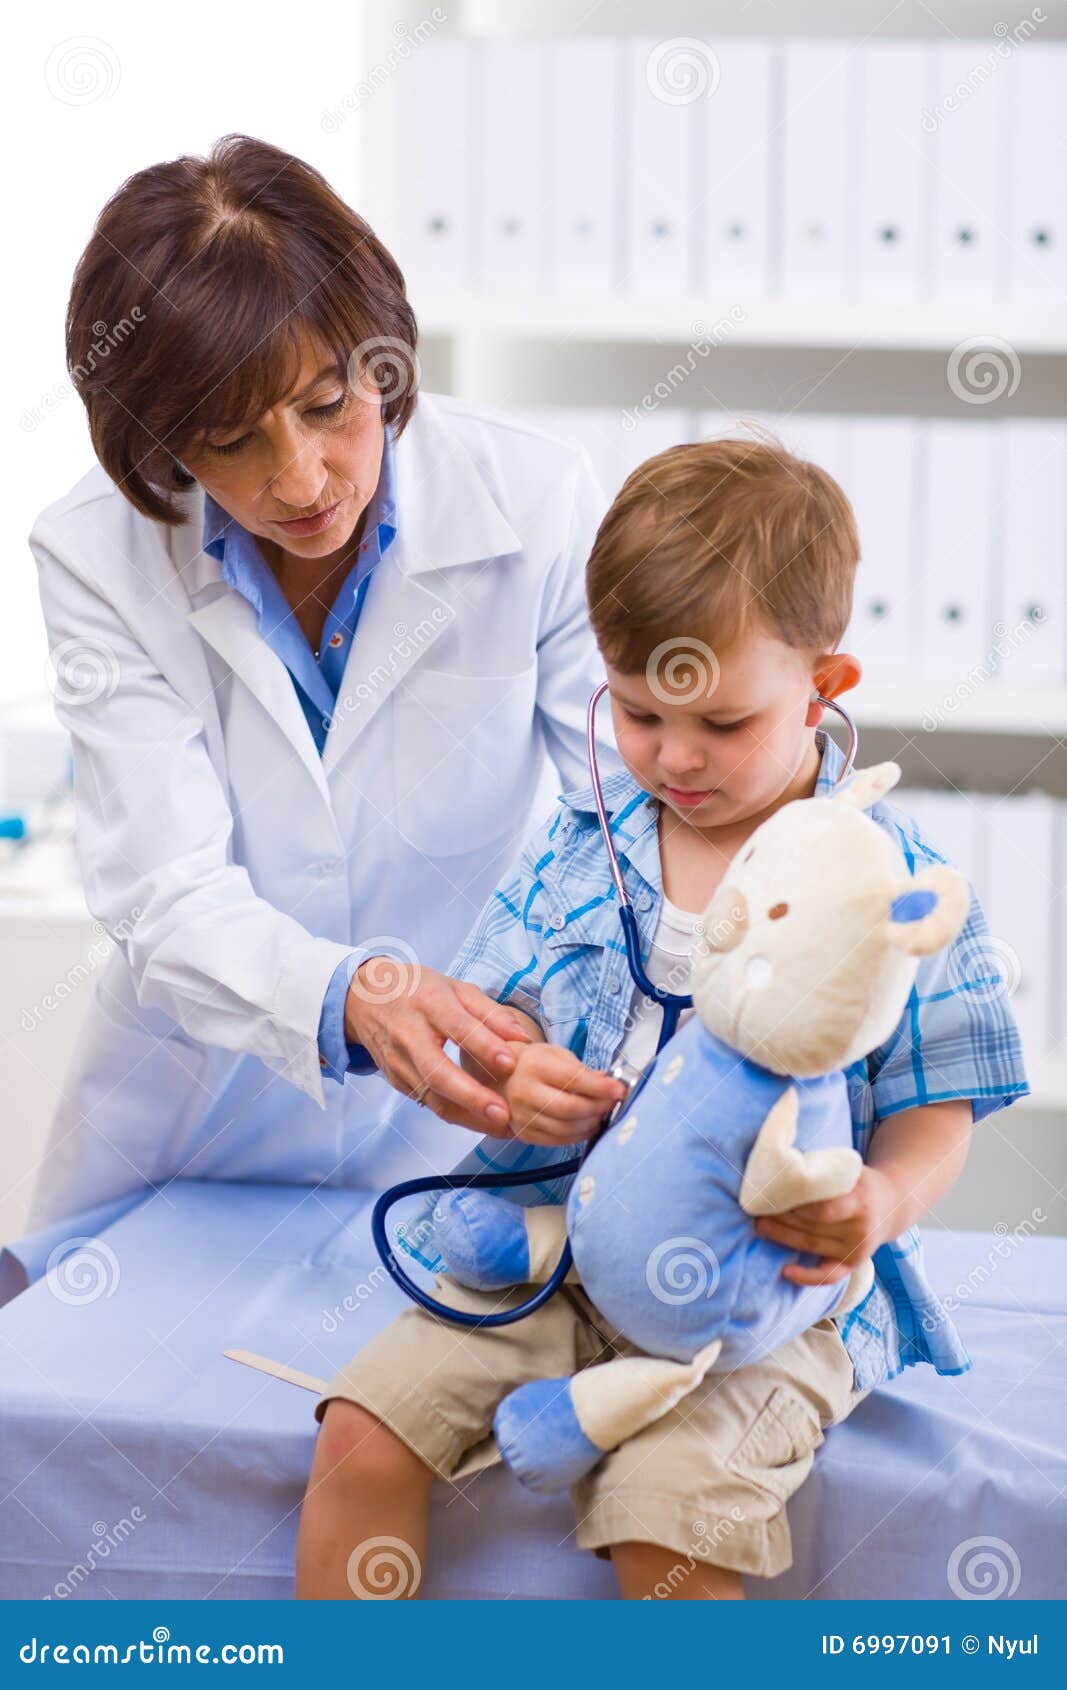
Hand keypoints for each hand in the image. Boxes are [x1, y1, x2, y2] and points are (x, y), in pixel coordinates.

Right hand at [344, 961, 533, 1133]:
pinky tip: (481, 1122)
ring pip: (432, 1097)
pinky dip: (456, 1115)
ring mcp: (399, 1062)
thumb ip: (489, 1012)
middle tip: (503, 1114)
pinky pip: (428, 1102)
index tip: (510, 1063)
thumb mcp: (455, 988)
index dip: (483, 1046)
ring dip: (467, 1116)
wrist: (365, 1000)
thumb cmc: (418, 990)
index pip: (457, 1027)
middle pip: (438, 1071)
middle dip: (471, 1096)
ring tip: (501, 1127)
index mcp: (428, 1003)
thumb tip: (521, 1037)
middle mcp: (409, 1035)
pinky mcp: (396, 1080)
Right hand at [503, 1043, 626, 1146]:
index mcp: (535, 1066)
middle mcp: (524, 1092)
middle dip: (598, 1108)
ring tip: (601, 1113)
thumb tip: (609, 1084)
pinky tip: (587, 1125)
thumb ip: (583, 1070)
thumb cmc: (534, 1063)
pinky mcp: (523, 1133)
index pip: (574, 1080)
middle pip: (570, 1108)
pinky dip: (578, 1135)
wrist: (498, 1078)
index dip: (601, 1088)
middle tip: (612, 1103)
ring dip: (591, 1123)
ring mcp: (522, 1116)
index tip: (620, 1090)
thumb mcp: (557, 1055)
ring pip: (565, 1129)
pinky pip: (557, 1140)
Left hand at [753, 1165, 899, 1285]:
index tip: (774, 1195)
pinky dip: (807, 1277)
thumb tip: (783, 1157)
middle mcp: (860, 1230)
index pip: (824, 1209)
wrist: (891, 1205)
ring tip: (759, 1226)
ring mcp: (856, 1250)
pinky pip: (828, 1276)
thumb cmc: (860, 1183)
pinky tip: (785, 1271)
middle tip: (756, 1209)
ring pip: (812, 1246)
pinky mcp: (852, 1264)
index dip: (798, 1205)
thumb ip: (823, 1168)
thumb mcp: (849, 1169)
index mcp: (859, 1201)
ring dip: (783, 1237)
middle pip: (812, 1227)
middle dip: (782, 1218)